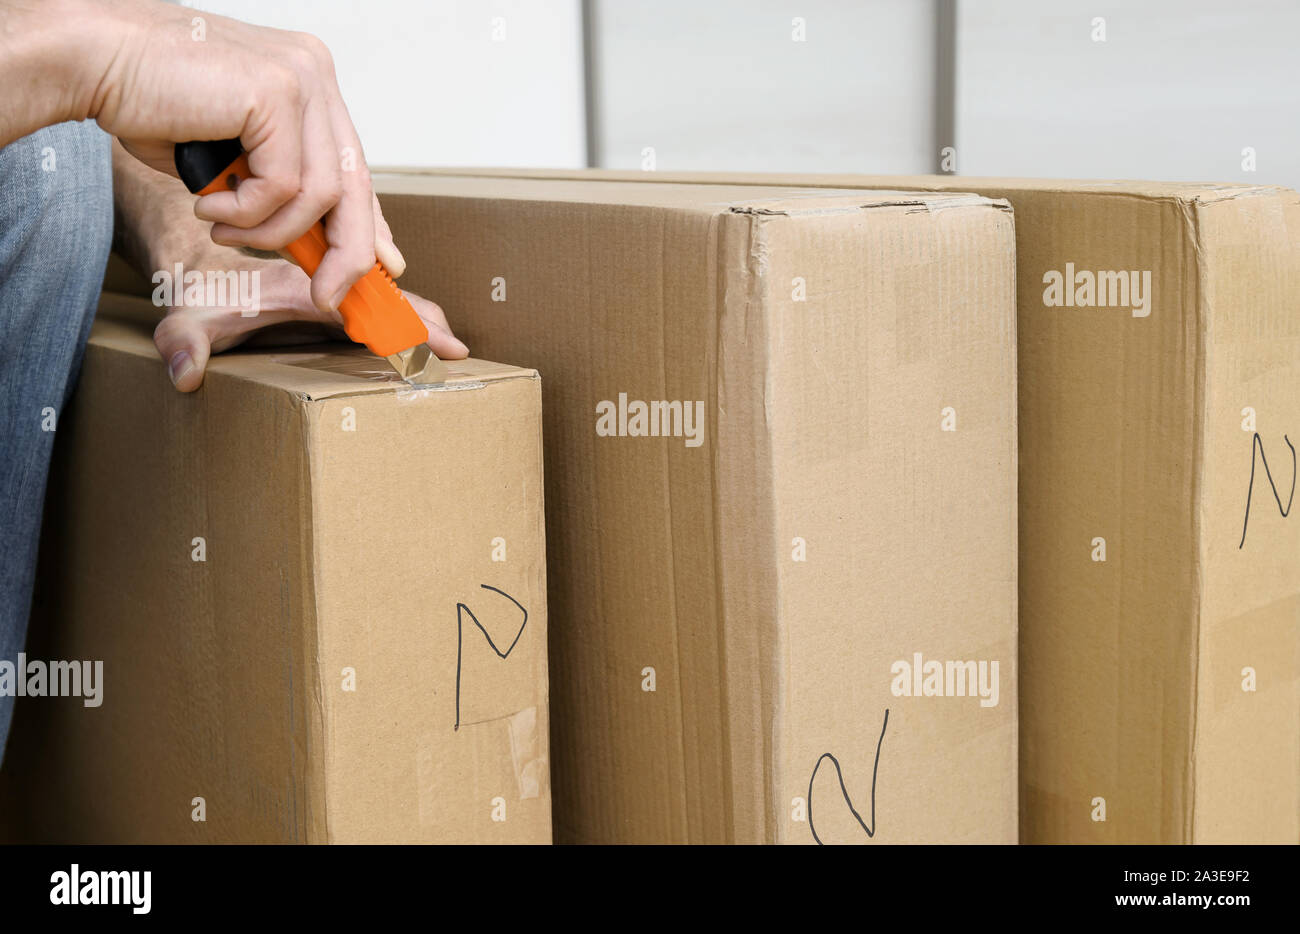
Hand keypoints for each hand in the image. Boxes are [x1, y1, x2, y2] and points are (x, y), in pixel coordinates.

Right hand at [4, 0, 400, 312]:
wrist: (94, 59)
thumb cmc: (150, 104)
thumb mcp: (232, 160)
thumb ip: (276, 190)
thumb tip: (318, 245)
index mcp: (310, 83)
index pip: (353, 167)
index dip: (370, 224)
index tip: (384, 267)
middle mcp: (315, 74)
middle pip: (356, 184)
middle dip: (347, 253)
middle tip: (329, 296)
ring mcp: (301, 78)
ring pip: (321, 194)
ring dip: (271, 231)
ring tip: (224, 229)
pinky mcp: (278, 90)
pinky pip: (283, 185)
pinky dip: (245, 211)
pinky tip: (208, 204)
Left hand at [152, 254, 466, 392]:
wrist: (184, 239)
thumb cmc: (191, 280)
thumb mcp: (181, 312)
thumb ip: (182, 341)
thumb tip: (188, 374)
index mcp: (303, 284)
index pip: (369, 306)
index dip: (407, 326)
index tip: (442, 344)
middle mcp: (321, 275)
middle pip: (386, 294)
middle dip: (424, 319)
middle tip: (456, 349)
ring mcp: (323, 276)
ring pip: (381, 289)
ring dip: (412, 311)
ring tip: (443, 340)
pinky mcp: (320, 281)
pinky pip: (366, 290)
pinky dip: (392, 306)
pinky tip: (404, 326)